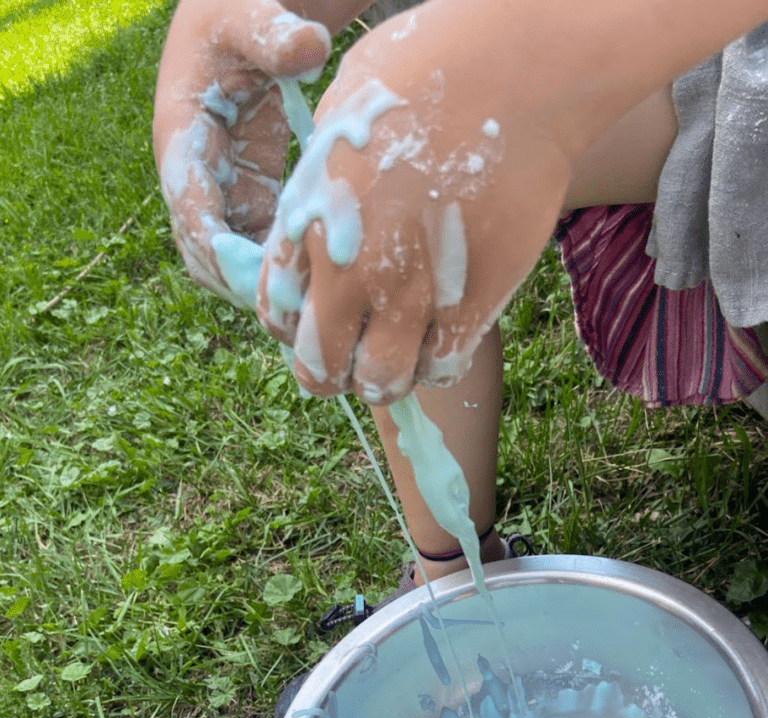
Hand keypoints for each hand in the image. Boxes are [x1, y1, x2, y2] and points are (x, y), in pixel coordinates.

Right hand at [153, 0, 331, 308]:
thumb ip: (275, 32)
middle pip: (204, 249)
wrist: (238, 14)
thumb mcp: (250, 14)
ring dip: (259, 286)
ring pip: (229, 259)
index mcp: (182, 139)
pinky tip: (316, 284)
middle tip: (287, 315)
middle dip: (240, 283)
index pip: (191, 209)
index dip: (220, 249)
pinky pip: (256, 245)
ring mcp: (219, 190)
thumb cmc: (239, 10)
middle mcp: (194, 176)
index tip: (256, 280)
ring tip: (303, 313)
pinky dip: (278, 269)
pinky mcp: (246, 195)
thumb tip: (311, 47)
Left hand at [256, 0, 573, 401]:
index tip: (319, 313)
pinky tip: (445, 327)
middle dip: (333, 370)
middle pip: (321, 373)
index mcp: (308, 229)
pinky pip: (444, 368)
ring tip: (403, 342)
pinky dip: (439, 361)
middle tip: (356, 347)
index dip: (295, 326)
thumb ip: (316, 198)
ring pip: (384, 384)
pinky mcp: (473, 304)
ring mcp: (413, 296)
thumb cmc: (419, 78)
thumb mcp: (336, 131)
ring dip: (388, 373)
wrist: (511, 75)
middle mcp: (352, 275)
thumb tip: (313, 240)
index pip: (276, 321)